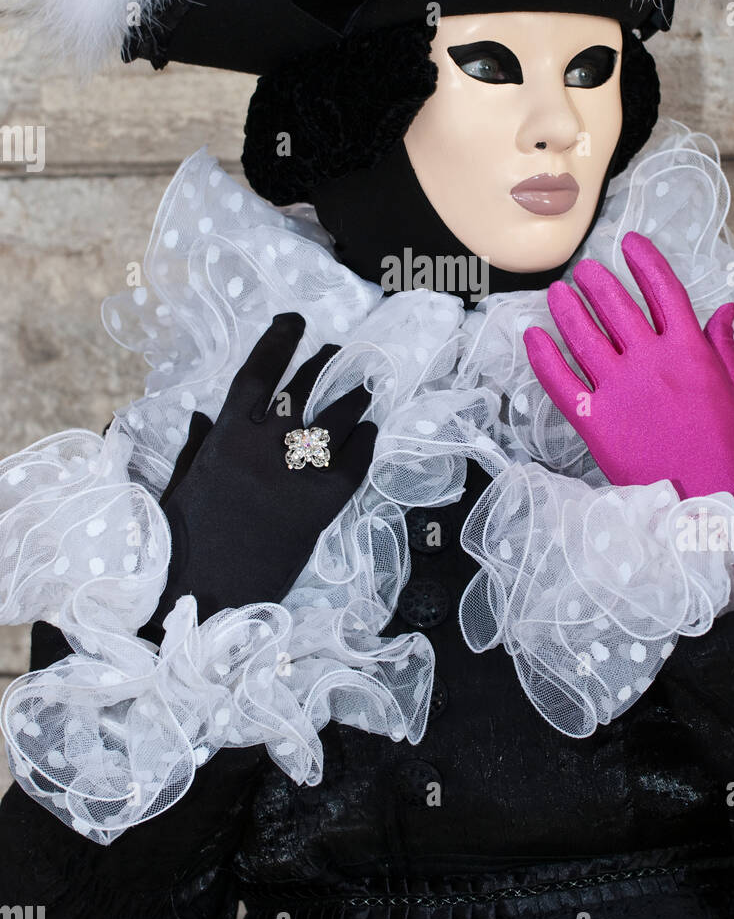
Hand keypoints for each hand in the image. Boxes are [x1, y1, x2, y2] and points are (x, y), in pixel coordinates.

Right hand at [142, 312, 375, 637]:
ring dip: (354, 397)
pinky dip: (365, 443)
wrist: (202, 597)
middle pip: (304, 388)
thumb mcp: (179, 486)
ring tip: (366, 386)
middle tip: (339, 353)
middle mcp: (264, 448)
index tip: (295, 321)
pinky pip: (354, 464)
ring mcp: (295, 477)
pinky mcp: (320, 508)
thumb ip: (194, 447)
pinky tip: (370, 432)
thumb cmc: (181, 544)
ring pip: (336, 420)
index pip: (259, 372)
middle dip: (324, 364)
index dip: (280, 340)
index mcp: (225, 437)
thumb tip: (201, 416)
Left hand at [524, 232, 733, 517]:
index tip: (629, 242)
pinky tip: (532, 336)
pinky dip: (543, 356)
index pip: (663, 290)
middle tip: (584, 271)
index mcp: (689, 351)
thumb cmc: (733, 453)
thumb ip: (724, 348)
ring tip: (557, 293)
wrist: (715, 507)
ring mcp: (621, 390)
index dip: (645, 261)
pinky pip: (560, 381)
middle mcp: (651, 362)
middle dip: (597, 281)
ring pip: (584, 336)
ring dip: (567, 309)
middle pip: (616, 305)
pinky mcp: (596, 422)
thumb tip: (726, 309)